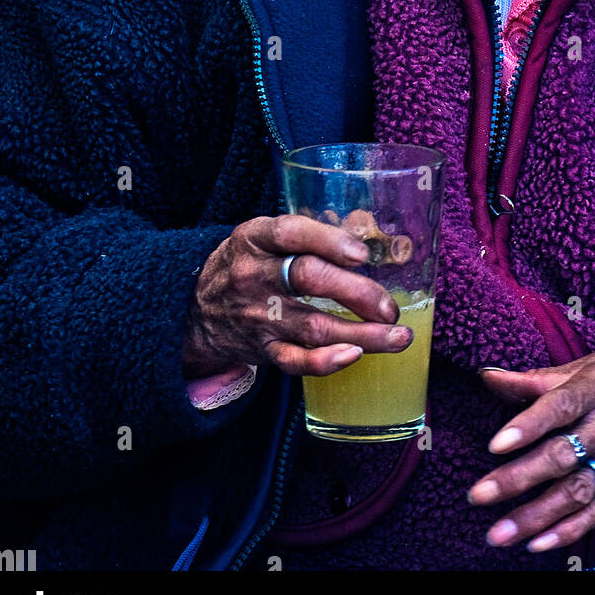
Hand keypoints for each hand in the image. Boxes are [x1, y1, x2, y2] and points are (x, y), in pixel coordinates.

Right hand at [182, 215, 412, 378]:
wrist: (195, 310)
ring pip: (313, 326)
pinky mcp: (262, 350)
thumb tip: (368, 235)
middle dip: (356, 292)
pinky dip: (326, 362)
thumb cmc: (246, 264)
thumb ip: (306, 236)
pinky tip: (356, 355)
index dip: (328, 241)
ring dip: (362, 334)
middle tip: (390, 306)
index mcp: (255, 238)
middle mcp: (254, 275)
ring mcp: (258, 316)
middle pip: (308, 279)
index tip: (361, 254)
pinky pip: (295, 361)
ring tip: (399, 337)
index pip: (290, 233)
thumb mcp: (261, 236)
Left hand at [468, 337, 594, 552]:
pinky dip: (570, 530)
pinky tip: (539, 543)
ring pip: (575, 492)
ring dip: (535, 516)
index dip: (528, 425)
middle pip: (561, 455)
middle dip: (518, 479)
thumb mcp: (592, 365)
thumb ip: (537, 379)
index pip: (560, 406)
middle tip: (478, 495)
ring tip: (498, 533)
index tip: (496, 444)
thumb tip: (488, 377)